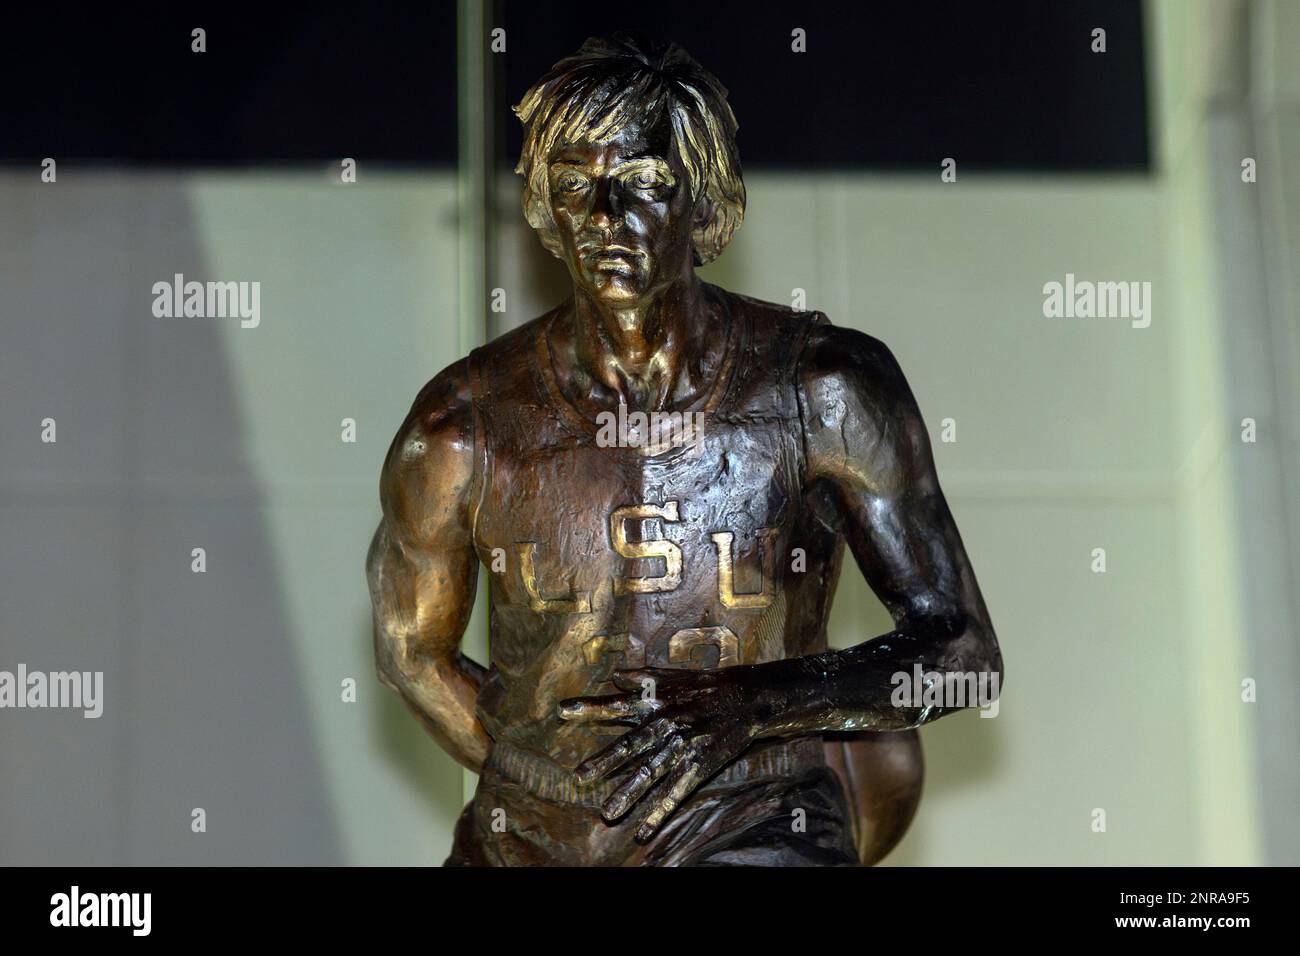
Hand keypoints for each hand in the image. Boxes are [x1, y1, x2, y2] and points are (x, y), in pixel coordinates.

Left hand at [558, 666, 760, 840]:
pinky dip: (658, 813)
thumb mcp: (671, 677)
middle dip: (605, 760)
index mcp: (654, 703)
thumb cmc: (703, 686)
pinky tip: (642, 831)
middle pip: (629, 745)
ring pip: (649, 775)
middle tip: (580, 775)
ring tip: (607, 813)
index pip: (616, 705)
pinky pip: (674, 794)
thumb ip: (641, 678)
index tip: (562, 710)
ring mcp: (680, 748)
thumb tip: (614, 675)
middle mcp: (664, 725)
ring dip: (628, 794)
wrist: (744, 699)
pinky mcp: (697, 767)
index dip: (589, 707)